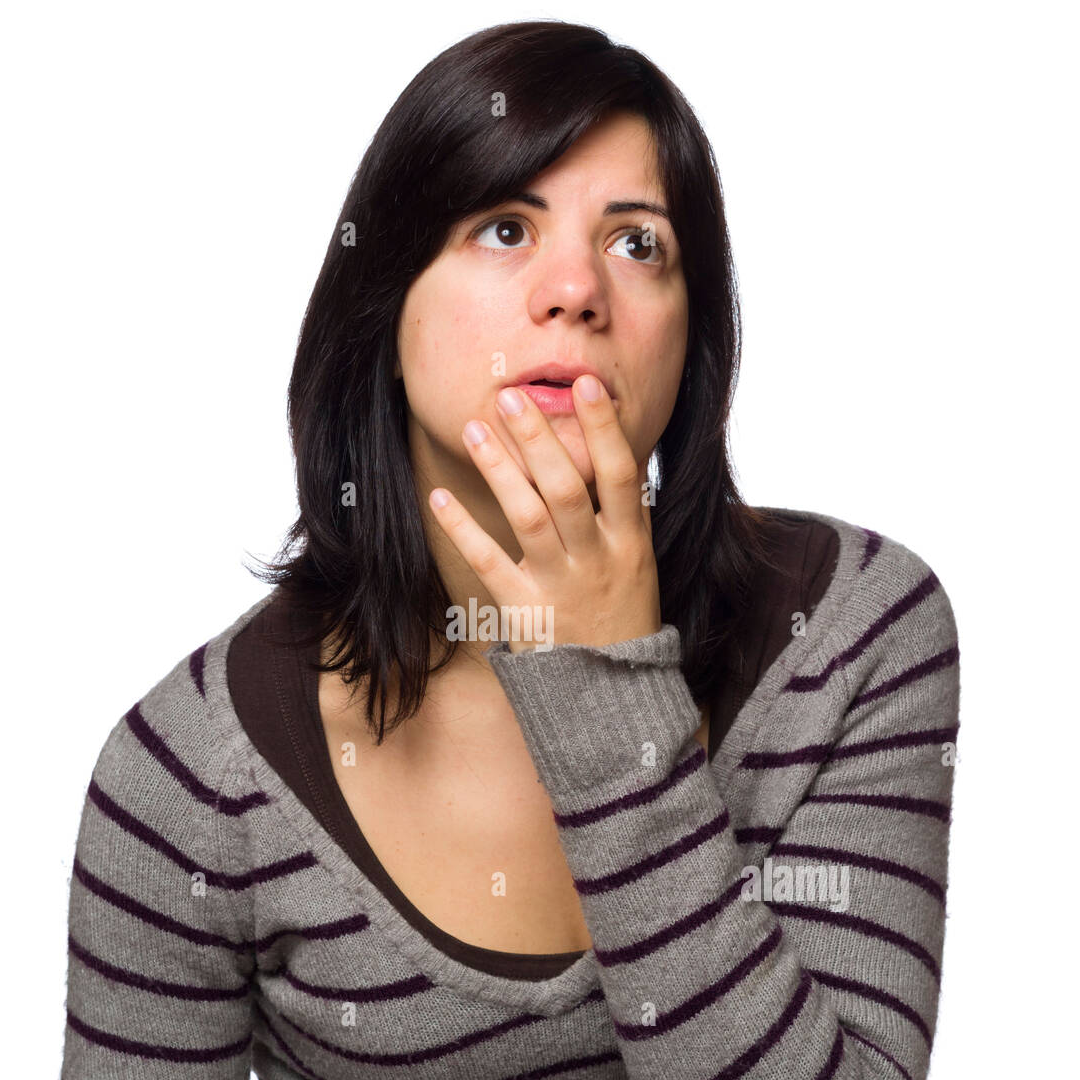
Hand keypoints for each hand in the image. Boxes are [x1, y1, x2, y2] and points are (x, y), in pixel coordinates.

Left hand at [427, 374, 661, 652]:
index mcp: (631, 543)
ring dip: (500, 470)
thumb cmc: (623, 618)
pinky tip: (441, 497)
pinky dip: (464, 530)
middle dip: (538, 439)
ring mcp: (560, 586)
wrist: (616, 695)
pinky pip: (490, 564)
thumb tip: (607, 452)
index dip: (603, 428)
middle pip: (566, 488)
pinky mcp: (525, 612)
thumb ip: (621, 514)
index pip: (620, 474)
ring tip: (476, 428)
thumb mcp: (638, 563)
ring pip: (528, 517)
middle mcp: (597, 559)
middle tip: (510, 396)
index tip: (584, 384)